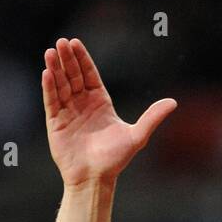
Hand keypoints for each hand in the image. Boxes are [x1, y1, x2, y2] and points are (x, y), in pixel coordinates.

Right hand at [41, 37, 176, 187]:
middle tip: (62, 42)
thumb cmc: (115, 160)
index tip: (75, 43)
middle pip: (73, 76)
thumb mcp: (137, 136)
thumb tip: (173, 102)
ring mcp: (68, 113)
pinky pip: (51, 101)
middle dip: (68, 59)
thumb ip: (152, 117)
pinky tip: (47, 73)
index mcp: (100, 103)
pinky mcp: (55, 123)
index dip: (82, 59)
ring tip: (51, 52)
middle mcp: (82, 105)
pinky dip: (49, 87)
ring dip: (55, 69)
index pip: (89, 75)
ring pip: (60, 85)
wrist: (95, 179)